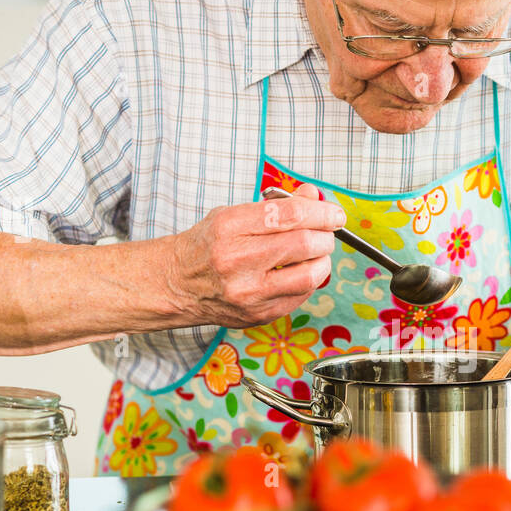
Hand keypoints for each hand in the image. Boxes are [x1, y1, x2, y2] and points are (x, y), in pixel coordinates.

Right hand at [166, 183, 346, 326]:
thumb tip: (313, 197)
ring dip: (323, 261)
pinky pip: (300, 296)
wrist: (176, 285)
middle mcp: (237, 260)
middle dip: (325, 236)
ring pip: (308, 275)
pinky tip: (300, 272)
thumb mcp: (233, 215)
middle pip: (304, 244)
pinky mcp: (258, 314)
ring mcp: (248, 292)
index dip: (321, 212)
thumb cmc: (206, 246)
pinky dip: (308, 281)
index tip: (334, 214)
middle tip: (326, 234)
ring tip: (317, 254)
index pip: (289, 215)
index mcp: (230, 228)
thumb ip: (276, 206)